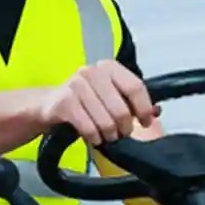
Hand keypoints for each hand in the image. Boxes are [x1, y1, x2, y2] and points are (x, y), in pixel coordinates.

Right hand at [36, 60, 159, 145]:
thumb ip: (131, 101)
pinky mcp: (64, 102)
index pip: (135, 86)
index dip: (144, 108)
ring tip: (107, 136)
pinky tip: (94, 137)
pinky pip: (88, 127)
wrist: (49, 104)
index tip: (146, 122)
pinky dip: (94, 137)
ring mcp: (76, 85)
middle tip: (123, 133)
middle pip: (121, 108)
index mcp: (108, 67)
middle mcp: (92, 71)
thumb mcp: (109, 95)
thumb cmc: (85, 101)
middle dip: (125, 127)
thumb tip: (155, 111)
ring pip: (105, 121)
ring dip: (109, 135)